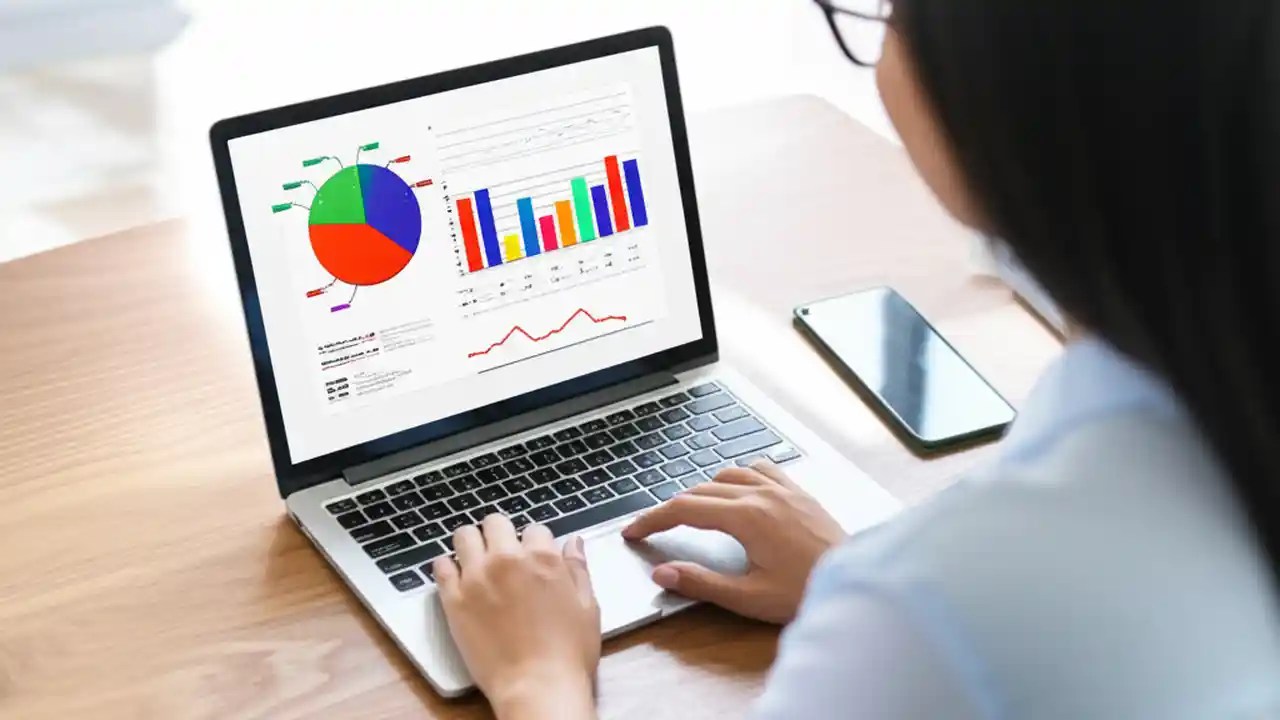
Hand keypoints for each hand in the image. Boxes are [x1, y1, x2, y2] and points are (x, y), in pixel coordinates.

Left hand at [434, 515, 599, 719]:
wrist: (537, 687)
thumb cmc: (568, 653)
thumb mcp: (588, 607)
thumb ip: (579, 570)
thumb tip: (573, 543)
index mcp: (543, 559)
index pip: (534, 529)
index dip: (535, 543)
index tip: (532, 558)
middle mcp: (507, 560)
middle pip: (496, 523)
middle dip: (501, 534)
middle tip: (502, 554)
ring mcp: (477, 578)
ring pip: (464, 535)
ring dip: (471, 543)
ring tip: (476, 560)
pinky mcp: (453, 599)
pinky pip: (441, 566)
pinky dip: (447, 566)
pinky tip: (456, 576)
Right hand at [622, 460, 844, 623]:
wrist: (858, 585)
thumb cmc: (808, 592)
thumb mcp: (749, 597)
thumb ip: (701, 583)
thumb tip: (664, 573)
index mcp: (746, 517)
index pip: (684, 509)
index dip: (652, 519)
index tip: (635, 531)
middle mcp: (763, 495)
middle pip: (700, 490)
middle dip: (670, 507)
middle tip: (653, 526)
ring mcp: (783, 489)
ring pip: (728, 475)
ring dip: (703, 490)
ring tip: (690, 511)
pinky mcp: (799, 493)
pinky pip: (761, 469)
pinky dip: (739, 476)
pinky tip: (739, 490)